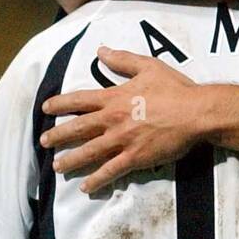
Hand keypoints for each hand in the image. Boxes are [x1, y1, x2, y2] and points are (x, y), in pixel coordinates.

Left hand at [41, 47, 201, 192]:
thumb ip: (122, 60)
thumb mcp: (148, 66)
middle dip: (58, 135)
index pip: (79, 100)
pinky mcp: (135, 158)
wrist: (195, 113)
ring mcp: (122, 140)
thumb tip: (101, 51)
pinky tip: (86, 187)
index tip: (46, 109)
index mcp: (114, 97)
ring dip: (71, 160)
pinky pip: (111, 171)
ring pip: (90, 152)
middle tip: (43, 142)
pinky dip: (97, 180)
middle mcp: (113, 119)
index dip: (60, 104)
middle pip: (78, 128)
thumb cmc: (174, 89)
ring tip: (58, 167)